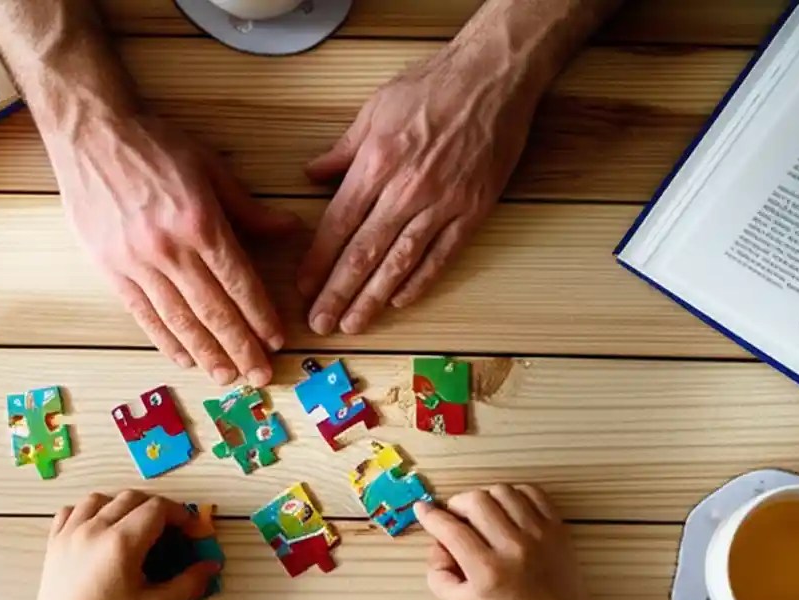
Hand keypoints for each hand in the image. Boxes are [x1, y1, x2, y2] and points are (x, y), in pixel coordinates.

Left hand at [24, 491, 220, 599]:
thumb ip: (187, 584)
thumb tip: (212, 566)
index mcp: (122, 542)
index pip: (157, 508)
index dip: (179, 513)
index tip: (189, 528)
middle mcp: (95, 528)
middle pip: (132, 497)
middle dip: (155, 507)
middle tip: (167, 528)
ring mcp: (71, 531)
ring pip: (101, 498)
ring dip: (121, 504)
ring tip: (132, 524)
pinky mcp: (54, 539)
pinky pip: (72, 510)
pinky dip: (88, 511)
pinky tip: (97, 526)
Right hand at [45, 113, 302, 384]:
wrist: (91, 134)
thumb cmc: (155, 145)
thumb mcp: (211, 166)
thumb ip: (249, 208)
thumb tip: (290, 230)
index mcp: (200, 223)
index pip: (238, 282)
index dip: (260, 316)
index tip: (276, 340)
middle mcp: (169, 250)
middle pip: (213, 311)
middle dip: (240, 348)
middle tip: (260, 375)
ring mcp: (137, 263)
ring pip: (179, 320)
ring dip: (207, 354)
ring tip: (227, 378)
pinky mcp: (110, 270)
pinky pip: (144, 315)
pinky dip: (166, 340)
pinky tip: (184, 358)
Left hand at [299, 39, 539, 334]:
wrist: (495, 77)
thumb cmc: (432, 85)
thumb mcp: (375, 108)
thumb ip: (343, 149)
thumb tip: (312, 174)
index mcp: (376, 163)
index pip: (338, 224)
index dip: (319, 261)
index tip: (304, 287)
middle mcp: (406, 189)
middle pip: (364, 252)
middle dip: (338, 292)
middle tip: (320, 323)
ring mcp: (443, 203)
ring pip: (401, 262)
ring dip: (374, 298)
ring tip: (354, 324)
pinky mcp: (473, 210)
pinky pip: (442, 255)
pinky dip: (420, 281)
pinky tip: (400, 302)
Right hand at [415, 485, 602, 599]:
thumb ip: (437, 573)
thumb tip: (437, 541)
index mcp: (488, 572)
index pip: (452, 531)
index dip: (431, 516)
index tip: (422, 509)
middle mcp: (514, 549)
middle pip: (475, 501)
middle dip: (457, 504)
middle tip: (456, 516)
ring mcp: (539, 534)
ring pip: (501, 491)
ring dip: (484, 497)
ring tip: (482, 514)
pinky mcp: (557, 526)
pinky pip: (530, 491)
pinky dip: (513, 495)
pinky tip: (506, 510)